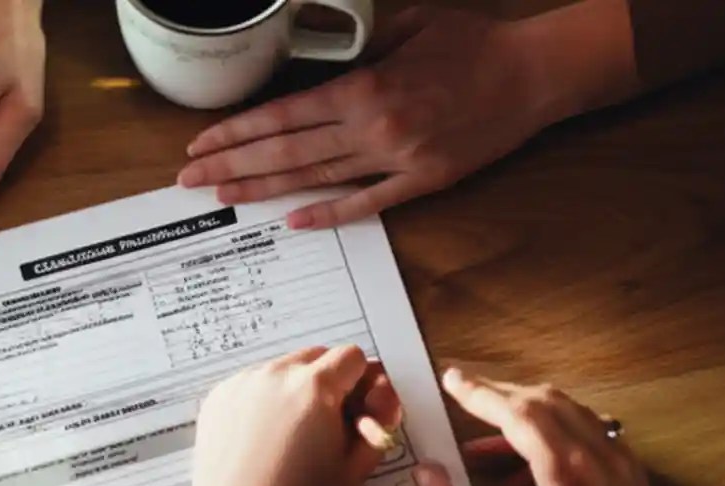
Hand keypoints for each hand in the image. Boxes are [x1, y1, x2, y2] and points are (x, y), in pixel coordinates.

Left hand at [178, 1, 637, 228]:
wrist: (534, 74)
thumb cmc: (472, 43)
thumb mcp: (408, 25)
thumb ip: (358, 47)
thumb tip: (318, 62)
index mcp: (364, 88)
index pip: (281, 116)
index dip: (235, 134)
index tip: (201, 145)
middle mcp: (373, 128)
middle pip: (286, 153)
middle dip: (232, 167)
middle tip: (190, 182)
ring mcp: (398, 160)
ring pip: (316, 181)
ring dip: (264, 191)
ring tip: (224, 198)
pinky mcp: (425, 181)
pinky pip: (368, 203)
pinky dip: (329, 213)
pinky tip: (293, 221)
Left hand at [190, 345, 400, 485]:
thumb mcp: (354, 468)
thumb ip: (379, 425)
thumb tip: (380, 403)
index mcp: (315, 386)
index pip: (354, 357)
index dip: (363, 385)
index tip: (359, 413)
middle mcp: (277, 373)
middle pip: (318, 356)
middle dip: (331, 383)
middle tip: (328, 426)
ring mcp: (243, 381)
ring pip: (285, 368)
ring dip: (297, 390)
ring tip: (292, 437)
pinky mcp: (219, 396)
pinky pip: (255, 383)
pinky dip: (266, 400)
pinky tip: (263, 440)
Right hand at [417, 368, 724, 485]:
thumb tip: (424, 474)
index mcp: (568, 475)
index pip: (518, 413)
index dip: (479, 393)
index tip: (450, 378)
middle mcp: (602, 459)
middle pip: (546, 401)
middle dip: (501, 395)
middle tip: (463, 393)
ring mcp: (625, 466)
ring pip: (571, 412)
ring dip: (528, 413)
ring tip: (485, 439)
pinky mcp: (634, 479)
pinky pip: (590, 435)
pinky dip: (554, 434)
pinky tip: (527, 465)